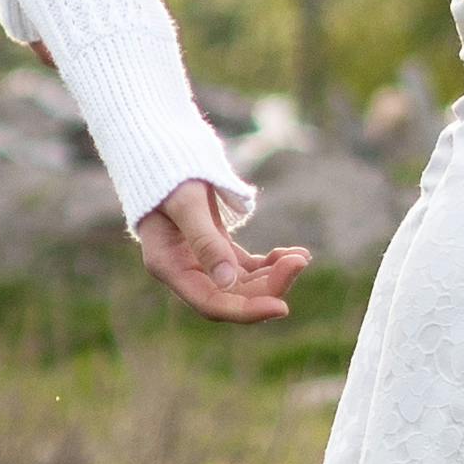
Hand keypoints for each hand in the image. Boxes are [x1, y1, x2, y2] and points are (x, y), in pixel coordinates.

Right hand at [137, 179, 311, 322]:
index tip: (282, 307)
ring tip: (300, 256)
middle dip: (269, 285)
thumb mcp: (187, 203)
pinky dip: (270, 264)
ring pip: (243, 284)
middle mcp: (184, 271)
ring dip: (274, 275)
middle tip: (299, 262)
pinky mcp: (216, 250)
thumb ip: (205, 241)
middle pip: (232, 296)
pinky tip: (293, 253)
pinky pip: (247, 268)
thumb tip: (227, 282)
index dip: (246, 311)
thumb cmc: (168, 173)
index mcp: (168, 265)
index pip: (211, 303)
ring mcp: (201, 262)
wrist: (162, 152)